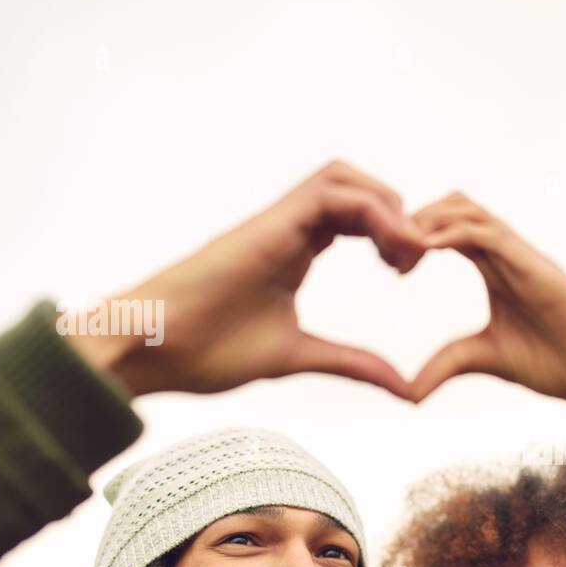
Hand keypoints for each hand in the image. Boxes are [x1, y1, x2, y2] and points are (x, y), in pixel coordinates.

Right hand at [66, 161, 428, 397]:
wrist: (151, 348)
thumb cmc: (207, 351)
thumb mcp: (300, 356)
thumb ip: (352, 363)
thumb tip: (404, 387)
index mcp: (296, 252)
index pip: (356, 218)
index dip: (392, 234)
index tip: (407, 272)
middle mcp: (288, 228)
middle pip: (356, 188)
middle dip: (398, 214)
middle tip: (414, 261)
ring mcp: (277, 222)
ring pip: (345, 178)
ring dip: (388, 206)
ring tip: (407, 252)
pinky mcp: (268, 223)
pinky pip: (330, 192)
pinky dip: (372, 210)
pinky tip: (391, 249)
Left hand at [407, 191, 565, 490]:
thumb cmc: (559, 362)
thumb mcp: (486, 360)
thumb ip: (447, 364)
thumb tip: (408, 392)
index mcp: (494, 268)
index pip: (445, 230)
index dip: (411, 238)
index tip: (388, 264)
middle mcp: (506, 253)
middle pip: (450, 206)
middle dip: (412, 219)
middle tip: (384, 252)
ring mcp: (520, 255)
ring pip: (465, 208)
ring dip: (426, 219)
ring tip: (397, 247)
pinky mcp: (532, 265)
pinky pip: (486, 233)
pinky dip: (452, 233)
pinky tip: (424, 249)